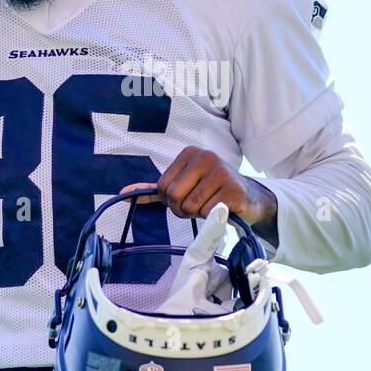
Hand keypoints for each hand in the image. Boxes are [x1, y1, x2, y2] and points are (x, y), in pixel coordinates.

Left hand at [120, 146, 277, 240]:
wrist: (248, 198)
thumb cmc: (211, 191)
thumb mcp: (183, 185)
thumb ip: (154, 189)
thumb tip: (123, 194)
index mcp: (190, 153)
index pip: (162, 187)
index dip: (171, 201)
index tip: (187, 197)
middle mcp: (206, 156)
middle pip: (174, 196)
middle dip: (183, 209)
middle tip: (198, 206)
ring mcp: (222, 171)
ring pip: (190, 206)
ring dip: (198, 214)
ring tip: (211, 206)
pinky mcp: (234, 190)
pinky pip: (208, 212)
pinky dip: (212, 217)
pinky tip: (223, 210)